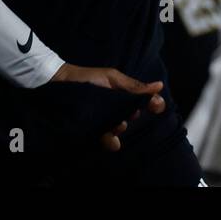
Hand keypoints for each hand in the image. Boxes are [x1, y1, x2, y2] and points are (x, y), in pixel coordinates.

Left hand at [47, 66, 166, 152]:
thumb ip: (133, 86)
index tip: (156, 106)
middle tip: (129, 114)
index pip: (144, 102)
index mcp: (124, 94)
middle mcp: (117, 108)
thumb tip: (159, 85)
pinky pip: (106, 139)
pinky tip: (110, 139)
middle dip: (132, 116)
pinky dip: (110, 141)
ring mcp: (106, 120)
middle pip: (133, 117)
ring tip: (115, 125)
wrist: (62, 84)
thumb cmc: (88, 78)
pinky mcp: (94, 130)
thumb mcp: (112, 79)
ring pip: (120, 129)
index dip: (153, 104)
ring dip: (121, 128)